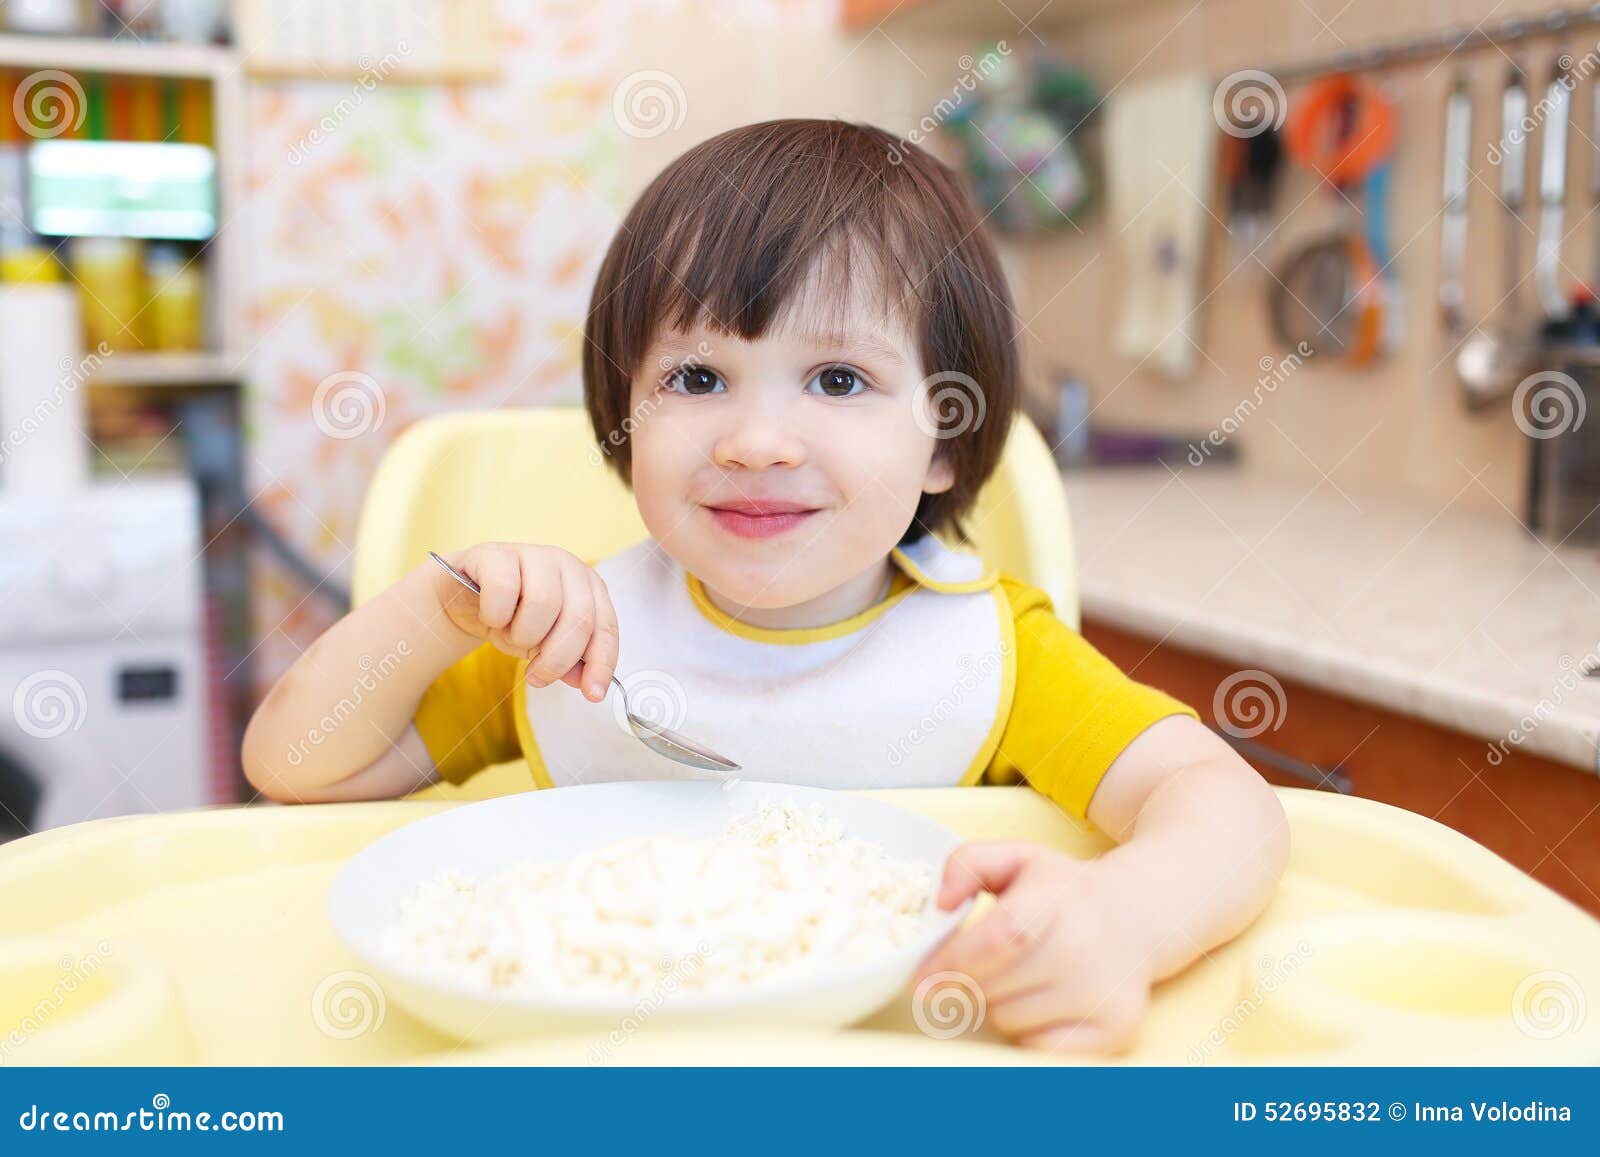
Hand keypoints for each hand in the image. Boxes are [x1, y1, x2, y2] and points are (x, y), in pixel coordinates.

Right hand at [430, 542, 618, 701]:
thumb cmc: (513, 618)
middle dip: (556, 659)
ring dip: (523, 635)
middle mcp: (568, 566)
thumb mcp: (545, 645)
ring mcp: (534, 554)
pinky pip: (503, 590)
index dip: (601, 663)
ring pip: (543, 604)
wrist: (464, 599)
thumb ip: (569, 661)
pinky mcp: (497, 554)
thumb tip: (584, 681)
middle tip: (536, 676)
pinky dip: (495, 616)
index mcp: (589, 587)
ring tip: (511, 635)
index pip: (605, 627)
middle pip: (578, 619)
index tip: (592, 694)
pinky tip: (491, 616)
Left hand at [915, 842, 1154, 1054]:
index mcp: (1057, 899)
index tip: (921, 979)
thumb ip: (967, 863)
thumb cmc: (1063, 890)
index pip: (999, 939)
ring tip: (1025, 976)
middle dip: (971, 982)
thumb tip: (941, 903)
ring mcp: (1104, 993)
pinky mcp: (1117, 1030)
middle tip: (989, 963)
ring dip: (1000, 1005)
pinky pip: (1038, 1048)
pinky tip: (1046, 1001)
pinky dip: (1030, 1031)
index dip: (953, 962)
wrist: (1136, 916)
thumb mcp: (1016, 857)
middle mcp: (1085, 947)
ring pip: (1009, 1021)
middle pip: (992, 988)